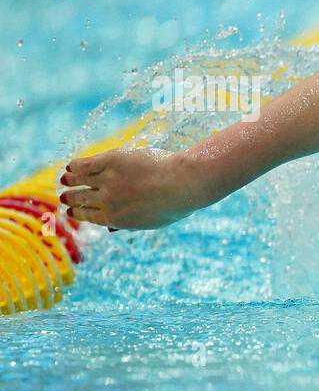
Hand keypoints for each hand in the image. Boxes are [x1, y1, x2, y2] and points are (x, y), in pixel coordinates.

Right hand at [60, 148, 208, 229]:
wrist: (182, 182)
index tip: (70, 210)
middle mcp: (107, 201)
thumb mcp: (150, 221)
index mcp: (115, 219)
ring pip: (79, 180)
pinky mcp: (111, 161)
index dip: (77, 212)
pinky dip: (76, 165)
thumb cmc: (173, 203)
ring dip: (69, 180)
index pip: (88, 216)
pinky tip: (71, 165)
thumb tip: (109, 229)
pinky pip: (85, 164)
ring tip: (65, 179)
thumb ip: (128, 224)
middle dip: (70, 198)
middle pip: (81, 199)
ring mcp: (107, 180)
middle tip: (64, 196)